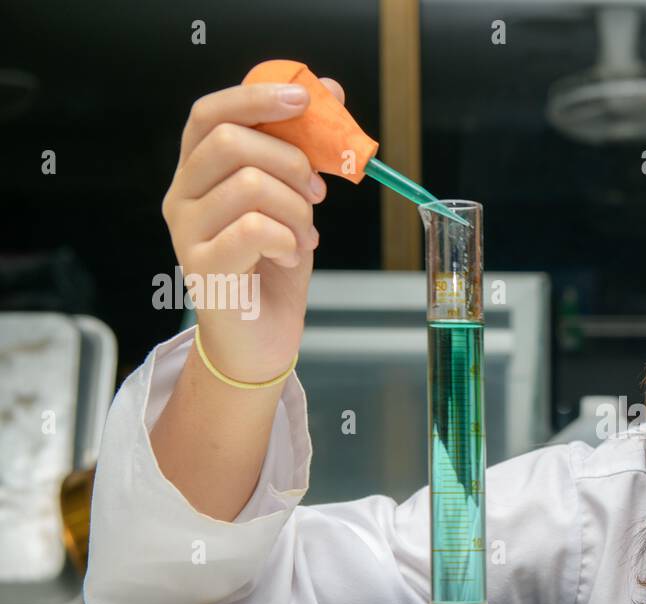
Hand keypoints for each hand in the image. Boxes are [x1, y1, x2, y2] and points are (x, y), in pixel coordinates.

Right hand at [160, 77, 345, 382]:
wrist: (262, 337)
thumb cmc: (274, 266)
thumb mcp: (294, 200)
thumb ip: (304, 150)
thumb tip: (330, 91)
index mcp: (199, 171)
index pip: (209, 113)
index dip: (255, 97)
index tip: (303, 98)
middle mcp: (182, 195)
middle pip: (229, 141)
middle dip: (290, 160)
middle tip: (317, 192)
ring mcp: (186, 232)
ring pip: (248, 184)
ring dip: (296, 208)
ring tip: (304, 234)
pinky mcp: (202, 267)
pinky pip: (254, 228)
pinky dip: (288, 238)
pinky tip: (290, 254)